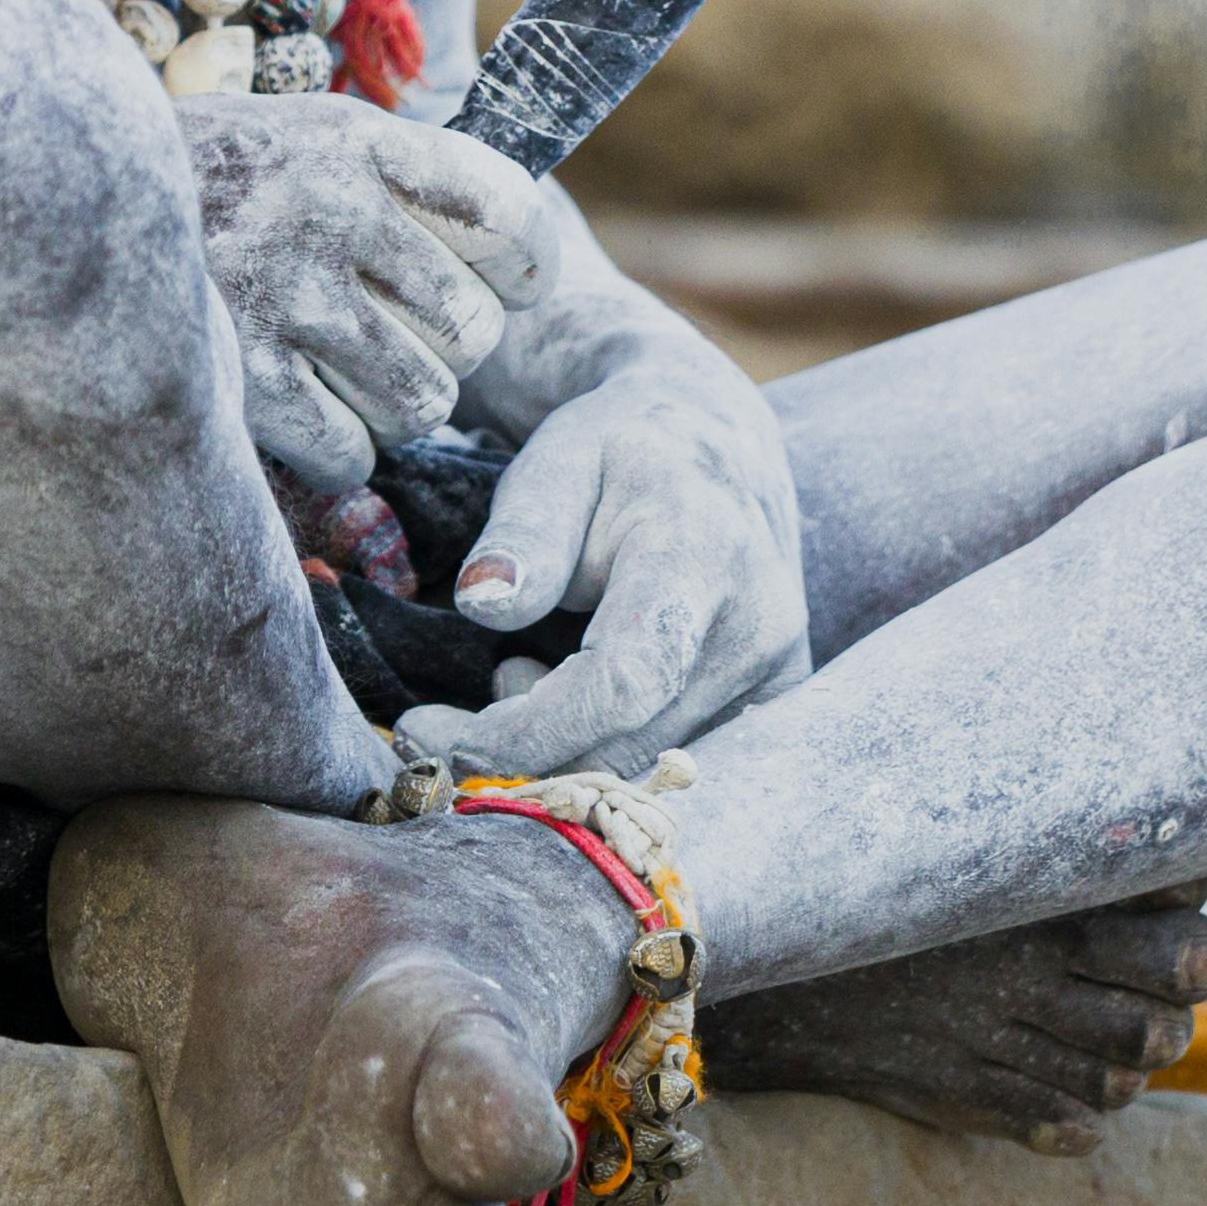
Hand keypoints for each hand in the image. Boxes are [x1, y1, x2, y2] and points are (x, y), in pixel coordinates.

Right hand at [184, 94, 545, 500]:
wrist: (61, 199)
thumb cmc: (212, 179)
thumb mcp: (310, 135)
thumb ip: (405, 177)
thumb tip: (517, 251)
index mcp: (357, 143)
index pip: (509, 214)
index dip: (527, 265)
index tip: (512, 284)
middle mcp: (330, 211)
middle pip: (476, 329)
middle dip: (446, 346)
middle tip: (396, 332)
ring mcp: (285, 296)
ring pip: (425, 401)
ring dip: (395, 403)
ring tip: (346, 373)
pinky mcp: (240, 377)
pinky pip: (352, 451)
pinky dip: (339, 447)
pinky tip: (302, 407)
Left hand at [390, 344, 807, 778]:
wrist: (716, 441)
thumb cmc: (622, 449)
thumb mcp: (560, 457)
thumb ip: (526, 530)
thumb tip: (482, 603)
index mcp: (702, 554)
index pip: (623, 680)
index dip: (533, 732)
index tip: (447, 741)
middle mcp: (756, 625)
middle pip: (630, 741)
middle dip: (521, 755)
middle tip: (432, 727)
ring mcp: (775, 672)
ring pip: (646, 764)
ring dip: (558, 751)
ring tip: (514, 674)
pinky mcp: (775, 701)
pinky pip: (673, 760)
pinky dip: (603, 749)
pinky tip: (569, 697)